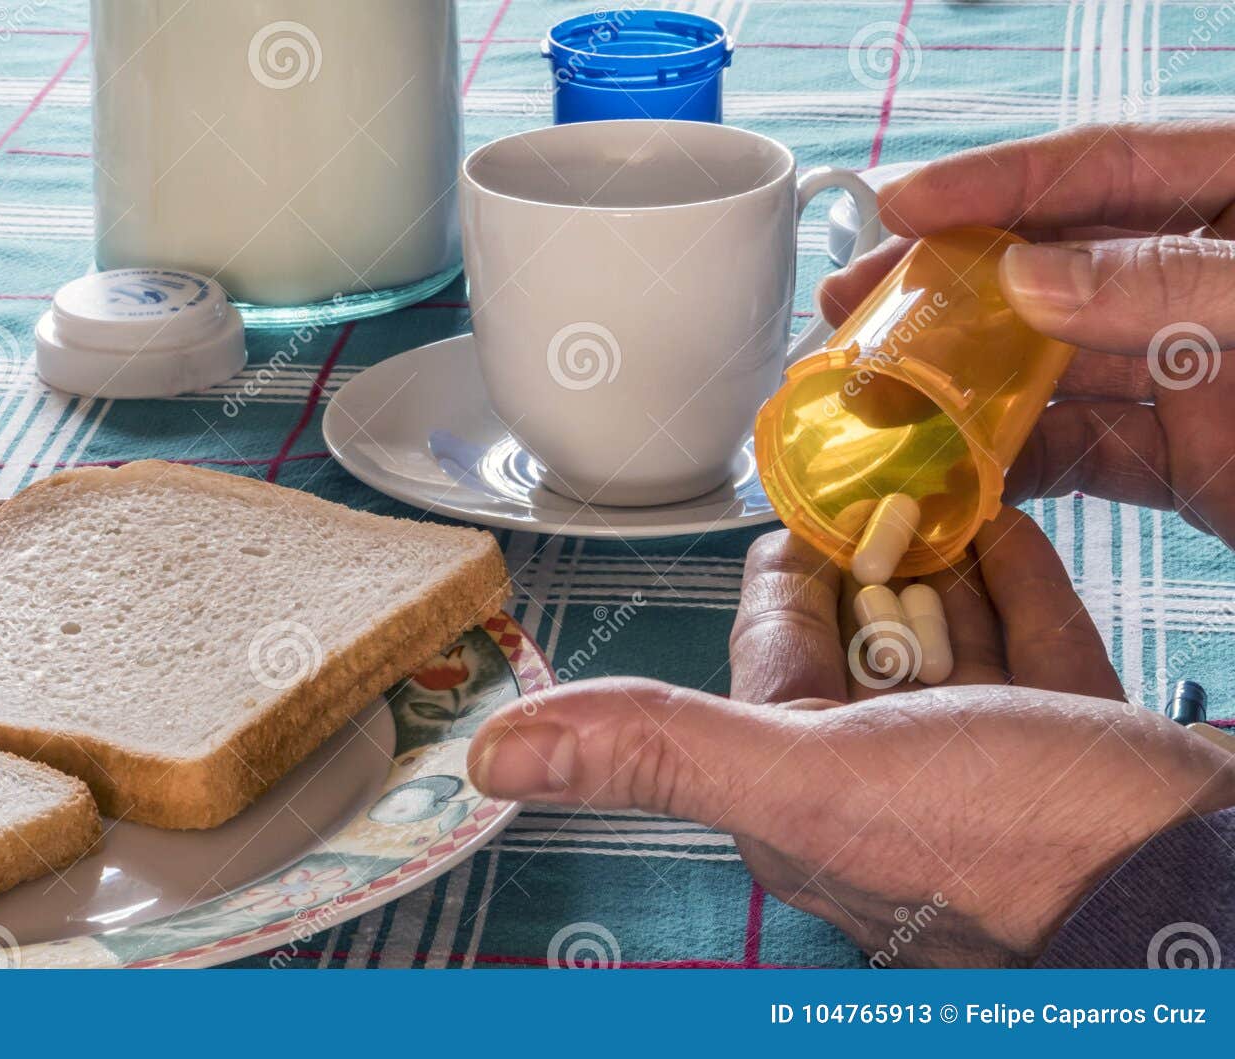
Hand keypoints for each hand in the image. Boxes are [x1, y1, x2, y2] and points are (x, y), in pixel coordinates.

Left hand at [466, 509, 1234, 965]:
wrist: (1208, 874)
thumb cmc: (1020, 839)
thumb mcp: (811, 776)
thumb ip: (662, 750)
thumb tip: (496, 753)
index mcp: (812, 790)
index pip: (771, 661)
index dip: (778, 581)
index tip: (791, 507)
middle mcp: (894, 786)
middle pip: (860, 645)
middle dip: (863, 561)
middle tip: (877, 472)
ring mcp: (994, 772)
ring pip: (948, 644)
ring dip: (940, 564)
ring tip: (943, 481)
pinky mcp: (1079, 752)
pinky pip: (1037, 648)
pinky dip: (1019, 585)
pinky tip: (1012, 531)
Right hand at [819, 121, 1234, 545]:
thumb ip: (1169, 280)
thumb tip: (1031, 280)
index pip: (1095, 168)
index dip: (989, 183)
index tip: (900, 204)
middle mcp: (1196, 281)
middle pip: (1048, 268)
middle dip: (945, 286)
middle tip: (852, 303)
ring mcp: (1189, 369)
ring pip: (1047, 370)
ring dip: (958, 385)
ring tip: (872, 397)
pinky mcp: (1185, 456)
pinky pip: (1079, 453)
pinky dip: (1009, 464)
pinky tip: (946, 468)